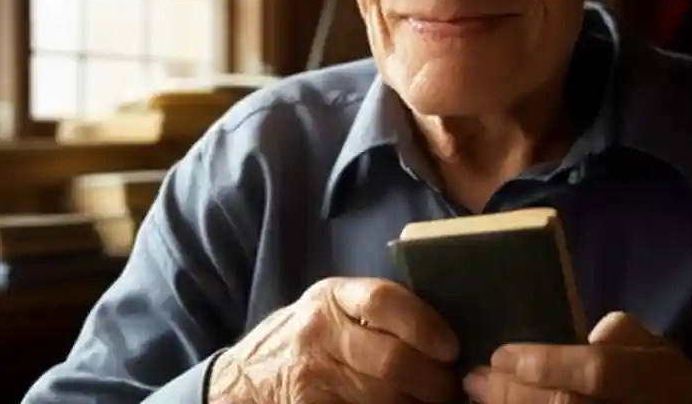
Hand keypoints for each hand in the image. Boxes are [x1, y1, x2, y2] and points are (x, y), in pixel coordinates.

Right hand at [206, 277, 459, 403]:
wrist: (240, 383)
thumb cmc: (300, 342)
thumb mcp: (327, 311)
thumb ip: (372, 314)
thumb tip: (443, 333)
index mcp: (330, 298)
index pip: (383, 301)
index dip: (424, 325)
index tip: (451, 347)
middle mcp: (319, 334)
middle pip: (392, 360)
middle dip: (433, 381)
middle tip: (451, 389)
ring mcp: (312, 379)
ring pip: (383, 398)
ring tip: (437, 402)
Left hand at [463, 311, 691, 403]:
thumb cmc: (672, 387)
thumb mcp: (658, 350)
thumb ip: (616, 335)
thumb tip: (571, 333)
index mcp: (656, 376)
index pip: (597, 371)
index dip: (546, 364)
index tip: (500, 354)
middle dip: (513, 392)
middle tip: (475, 377)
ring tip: (480, 397)